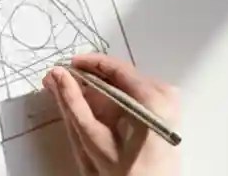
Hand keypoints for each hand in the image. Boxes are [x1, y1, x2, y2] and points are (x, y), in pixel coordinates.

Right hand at [44, 54, 180, 175]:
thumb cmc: (128, 172)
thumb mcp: (96, 139)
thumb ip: (74, 104)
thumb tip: (58, 75)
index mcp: (152, 97)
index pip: (116, 68)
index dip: (88, 63)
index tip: (66, 65)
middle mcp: (165, 92)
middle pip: (121, 75)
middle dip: (90, 78)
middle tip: (62, 81)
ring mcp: (169, 101)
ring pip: (127, 85)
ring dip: (100, 89)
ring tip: (74, 94)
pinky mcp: (166, 111)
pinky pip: (135, 96)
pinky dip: (114, 98)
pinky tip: (94, 105)